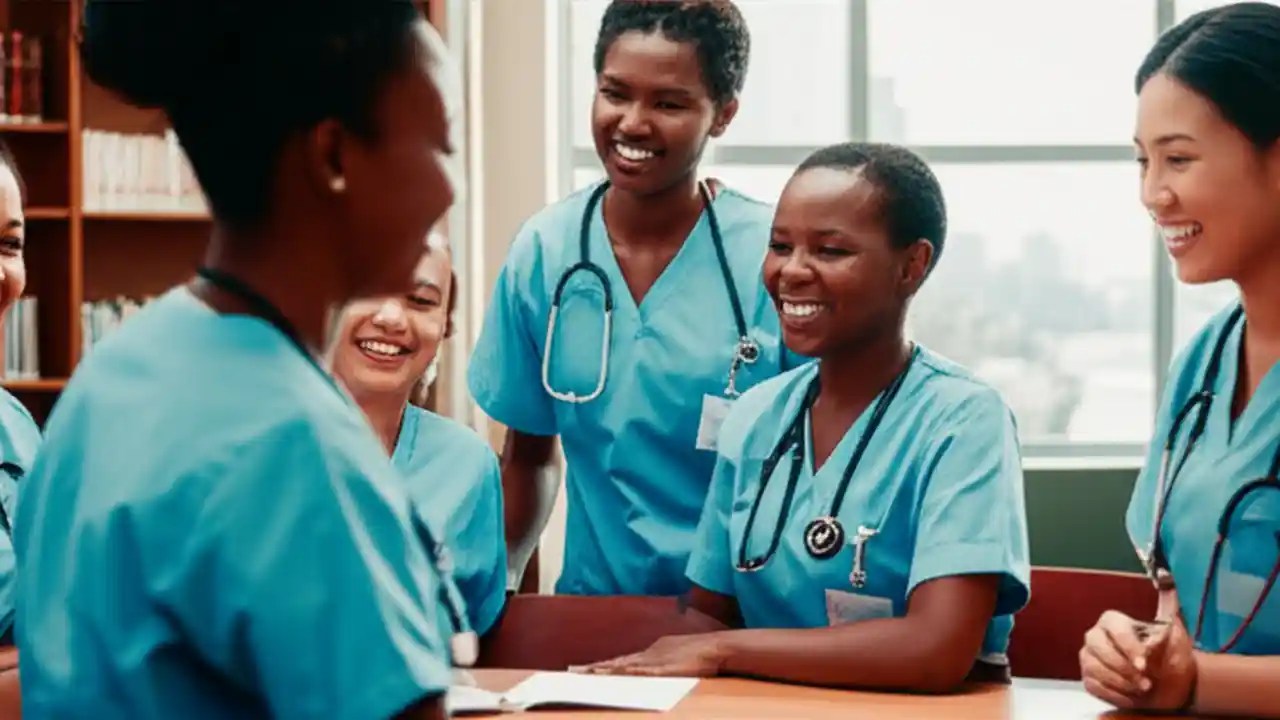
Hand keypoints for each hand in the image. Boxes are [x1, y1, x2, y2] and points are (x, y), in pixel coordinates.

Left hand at [575, 633, 729, 677]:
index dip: (602, 665)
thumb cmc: (699, 654)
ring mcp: (653, 660)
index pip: (621, 661)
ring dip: (603, 670)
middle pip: (615, 662)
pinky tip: (613, 674)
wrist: (715, 647)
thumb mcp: (676, 658)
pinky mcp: (662, 668)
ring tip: (585, 673)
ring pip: (622, 666)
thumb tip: (654, 668)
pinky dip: (624, 672)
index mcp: (650, 653)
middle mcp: (647, 655)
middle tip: (573, 671)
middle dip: (594, 668)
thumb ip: (663, 663)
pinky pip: (639, 671)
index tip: (585, 669)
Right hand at [1080, 610, 1196, 711]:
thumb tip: (1164, 574)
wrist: (1173, 686)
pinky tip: (1132, 696)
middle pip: (1098, 648)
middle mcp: (1096, 637)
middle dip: (1123, 668)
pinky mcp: (1089, 678)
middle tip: (1146, 682)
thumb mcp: (1175, 631)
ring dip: (1121, 683)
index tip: (1144, 664)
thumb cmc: (1172, 658)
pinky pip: (1094, 686)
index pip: (1114, 628)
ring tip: (1143, 689)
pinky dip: (1115, 694)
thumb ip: (1168, 605)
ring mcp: (1090, 658)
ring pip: (1094, 668)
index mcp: (1113, 621)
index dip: (1128, 646)